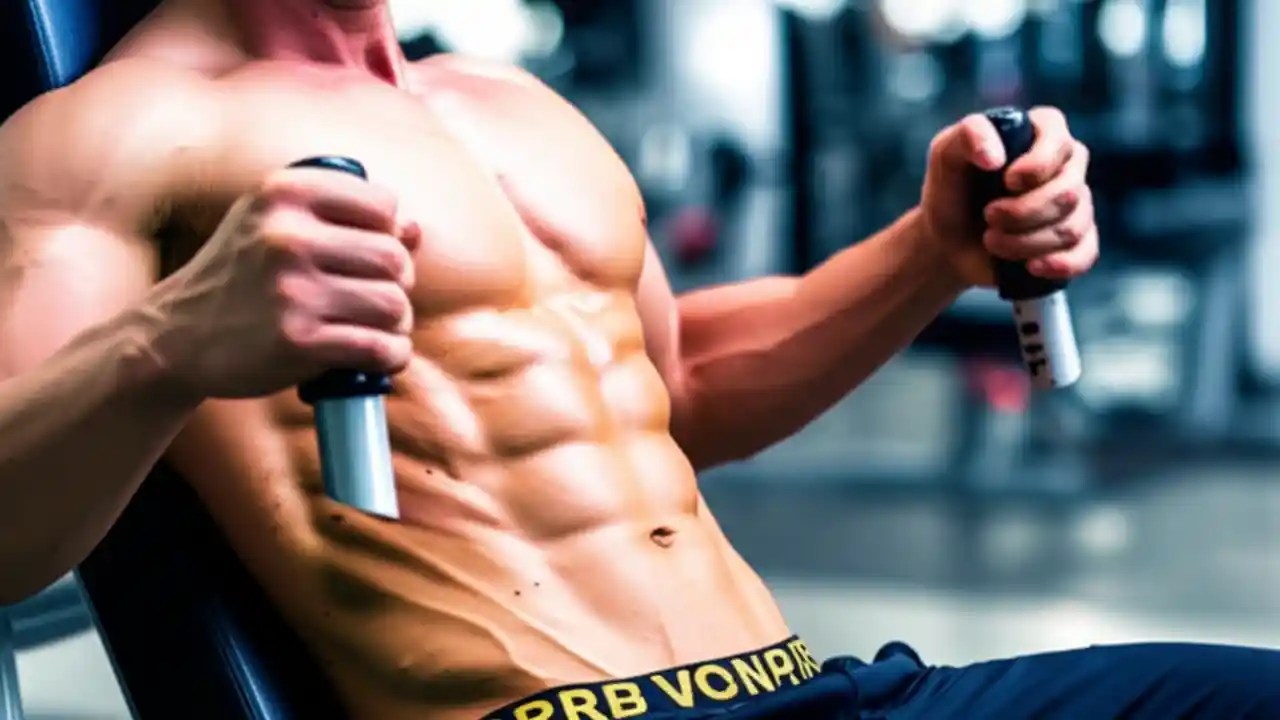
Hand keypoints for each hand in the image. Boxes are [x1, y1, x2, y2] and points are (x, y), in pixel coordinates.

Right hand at [148, 167, 420, 398]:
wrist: (175, 338)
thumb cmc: (241, 277)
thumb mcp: (276, 225)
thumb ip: (345, 219)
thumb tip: (415, 230)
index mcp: (284, 193)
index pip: (384, 205)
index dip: (389, 233)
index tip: (368, 255)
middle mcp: (287, 237)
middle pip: (396, 258)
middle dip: (398, 283)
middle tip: (373, 299)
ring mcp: (293, 290)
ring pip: (395, 305)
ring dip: (396, 323)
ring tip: (373, 327)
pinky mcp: (299, 341)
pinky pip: (381, 348)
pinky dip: (391, 356)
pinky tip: (380, 357)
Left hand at [920, 107, 1097, 287]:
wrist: (948, 239)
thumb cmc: (951, 190)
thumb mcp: (946, 153)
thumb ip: (969, 135)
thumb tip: (995, 158)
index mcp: (1044, 132)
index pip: (1059, 140)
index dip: (1037, 165)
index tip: (1007, 181)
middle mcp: (1068, 165)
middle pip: (1068, 192)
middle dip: (1021, 213)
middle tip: (988, 217)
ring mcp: (1077, 204)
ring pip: (1071, 228)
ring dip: (1024, 242)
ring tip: (991, 241)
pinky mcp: (1077, 241)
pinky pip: (1085, 254)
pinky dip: (1057, 265)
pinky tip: (1031, 267)